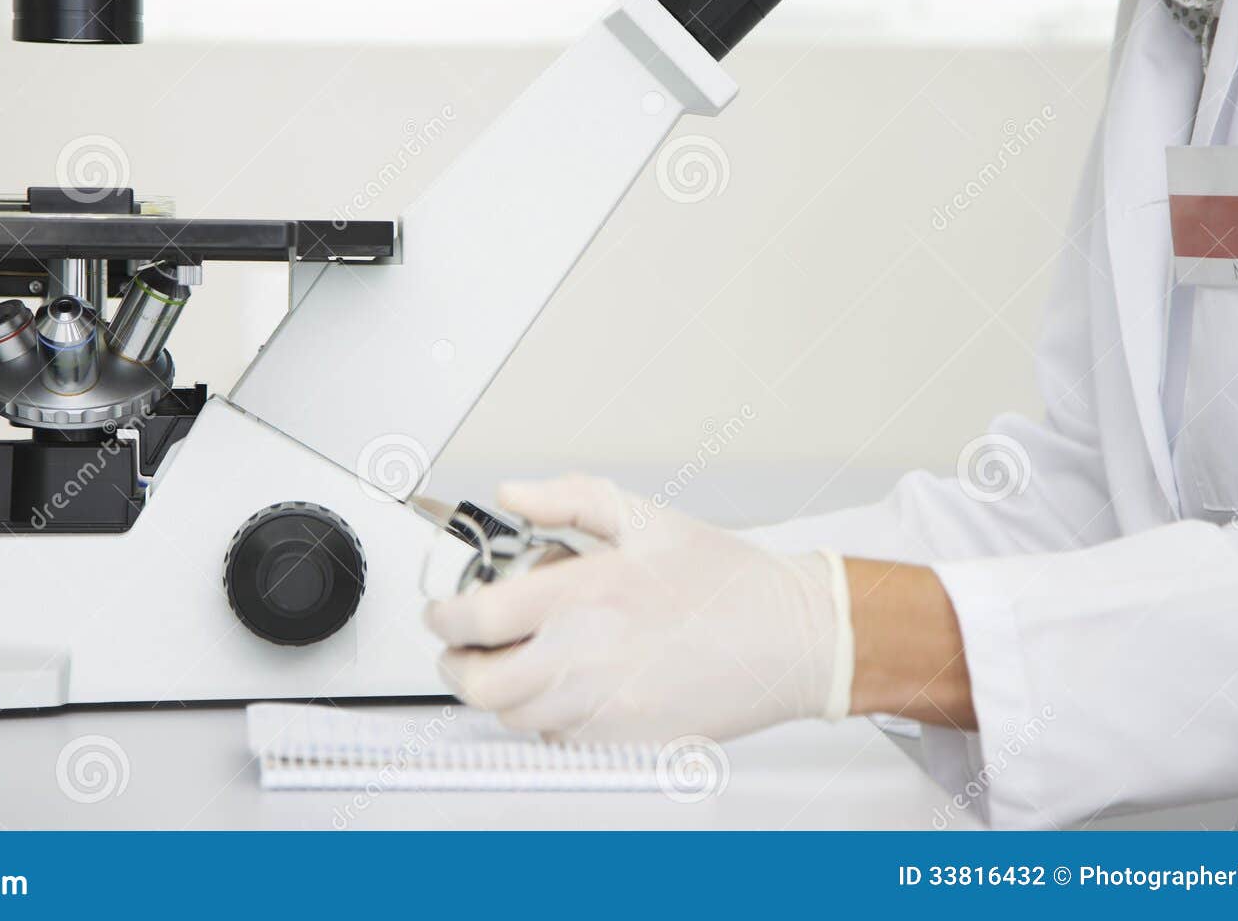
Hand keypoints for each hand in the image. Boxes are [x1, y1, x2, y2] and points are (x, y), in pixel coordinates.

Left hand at [423, 475, 854, 741]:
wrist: (793, 638)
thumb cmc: (727, 581)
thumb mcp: (645, 517)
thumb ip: (568, 499)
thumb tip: (513, 495)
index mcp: (588, 595)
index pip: (481, 618)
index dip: (445, 619)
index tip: (444, 613)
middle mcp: (590, 657)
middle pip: (483, 685)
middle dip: (457, 666)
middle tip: (461, 649)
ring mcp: (608, 708)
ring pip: (515, 718)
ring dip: (499, 693)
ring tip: (513, 663)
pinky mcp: (628, 742)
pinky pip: (561, 738)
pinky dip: (546, 715)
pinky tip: (566, 684)